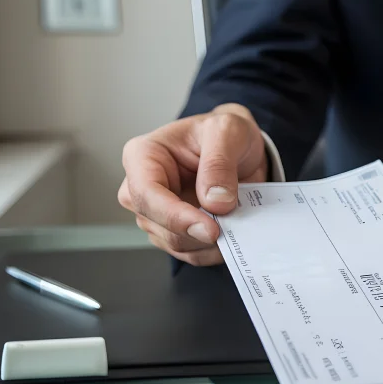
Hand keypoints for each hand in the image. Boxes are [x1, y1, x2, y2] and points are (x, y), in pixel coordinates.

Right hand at [118, 103, 267, 265]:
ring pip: (174, 244)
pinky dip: (214, 250)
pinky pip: (191, 253)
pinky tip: (233, 235)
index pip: (145, 193)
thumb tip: (214, 202)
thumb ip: (219, 163)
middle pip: (157, 225)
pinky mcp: (176, 231)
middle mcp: (142, 187)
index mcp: (143, 155)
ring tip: (237, 224)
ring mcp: (157, 212)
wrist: (240, 147)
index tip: (210, 229)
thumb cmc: (225, 133)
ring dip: (208, 243)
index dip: (175, 217)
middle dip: (196, 233)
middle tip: (232, 227)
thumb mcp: (228, 131)